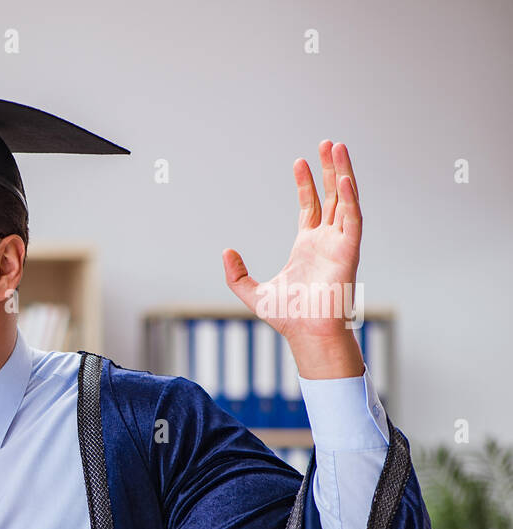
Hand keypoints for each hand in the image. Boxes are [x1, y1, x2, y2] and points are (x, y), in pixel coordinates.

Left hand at [222, 141, 365, 375]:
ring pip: (346, 201)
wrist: (306, 334)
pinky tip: (346, 180)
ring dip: (344, 174)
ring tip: (338, 148)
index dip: (306, 184)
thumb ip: (237, 274)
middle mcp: (326, 240)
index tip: (299, 162)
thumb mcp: (252, 293)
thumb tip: (225, 251)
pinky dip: (351, 200)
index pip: (311, 206)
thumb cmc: (287, 317)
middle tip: (327, 143)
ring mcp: (339, 244)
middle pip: (332, 196)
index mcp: (307, 246)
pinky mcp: (349, 252)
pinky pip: (353, 220)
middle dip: (330, 169)